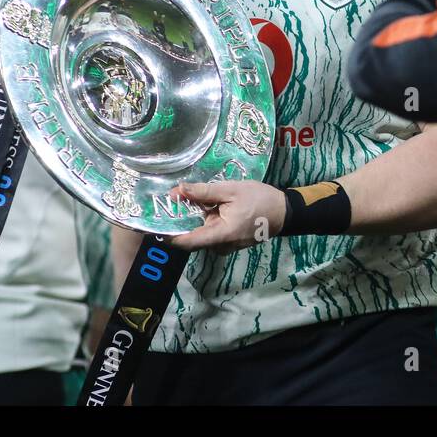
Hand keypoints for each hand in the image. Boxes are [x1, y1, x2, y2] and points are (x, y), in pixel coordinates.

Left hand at [168, 181, 286, 253]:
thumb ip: (202, 192)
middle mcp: (220, 246)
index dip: (168, 235)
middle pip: (192, 238)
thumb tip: (176, 192)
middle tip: (168, 203)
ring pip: (200, 234)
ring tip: (185, 200)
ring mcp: (225, 246)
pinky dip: (204, 221)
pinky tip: (204, 206)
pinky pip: (210, 233)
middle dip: (180, 221)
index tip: (153, 224)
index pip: (187, 242)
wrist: (283, 212)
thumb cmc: (259, 199)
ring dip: (193, 220)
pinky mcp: (228, 242)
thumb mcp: (230, 190)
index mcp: (220, 235)